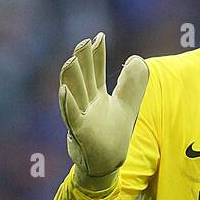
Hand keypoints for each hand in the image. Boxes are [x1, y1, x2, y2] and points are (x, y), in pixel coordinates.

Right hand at [58, 33, 148, 183]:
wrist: (107, 162)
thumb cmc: (113, 134)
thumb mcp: (127, 106)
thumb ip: (132, 84)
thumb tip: (136, 59)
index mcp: (96, 95)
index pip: (95, 70)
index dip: (97, 54)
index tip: (99, 37)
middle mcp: (85, 102)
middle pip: (83, 77)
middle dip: (82, 61)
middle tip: (83, 43)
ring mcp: (80, 116)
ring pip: (74, 93)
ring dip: (71, 77)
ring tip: (71, 60)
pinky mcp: (79, 132)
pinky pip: (71, 116)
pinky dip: (67, 104)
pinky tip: (63, 91)